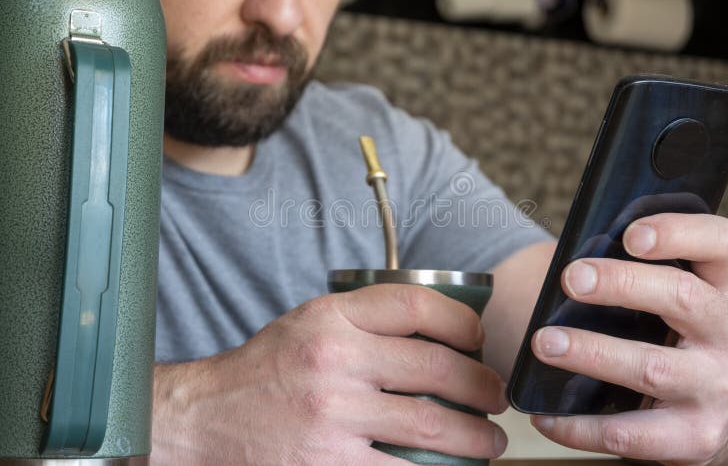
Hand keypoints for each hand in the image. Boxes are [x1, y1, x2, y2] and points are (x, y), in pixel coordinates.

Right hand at [152, 284, 507, 464]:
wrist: (204, 420)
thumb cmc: (266, 370)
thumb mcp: (309, 323)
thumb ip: (364, 319)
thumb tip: (438, 331)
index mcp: (330, 317)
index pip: (416, 305)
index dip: (464, 322)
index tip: (478, 339)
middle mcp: (334, 359)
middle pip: (438, 369)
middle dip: (483, 388)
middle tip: (496, 399)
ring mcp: (332, 415)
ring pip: (432, 427)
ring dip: (475, 439)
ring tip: (488, 442)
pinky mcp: (329, 465)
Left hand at [529, 213, 727, 464]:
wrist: (717, 408)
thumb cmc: (676, 331)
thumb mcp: (675, 295)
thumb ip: (639, 272)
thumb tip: (572, 263)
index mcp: (724, 286)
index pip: (720, 243)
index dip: (679, 232)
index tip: (630, 234)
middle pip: (683, 298)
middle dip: (621, 285)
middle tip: (571, 279)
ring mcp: (715, 387)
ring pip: (653, 367)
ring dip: (592, 353)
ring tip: (544, 343)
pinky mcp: (694, 436)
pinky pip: (632, 433)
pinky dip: (581, 426)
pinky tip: (545, 416)